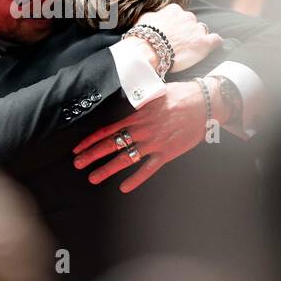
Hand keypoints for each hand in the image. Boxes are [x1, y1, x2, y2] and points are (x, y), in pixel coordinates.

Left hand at [72, 82, 210, 192]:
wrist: (202, 103)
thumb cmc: (178, 95)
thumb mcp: (153, 93)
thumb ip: (137, 101)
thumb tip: (124, 101)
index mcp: (136, 116)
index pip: (107, 130)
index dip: (90, 140)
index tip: (78, 148)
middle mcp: (141, 130)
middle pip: (111, 144)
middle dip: (92, 155)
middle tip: (78, 164)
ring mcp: (153, 143)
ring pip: (125, 158)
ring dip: (108, 169)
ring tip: (93, 178)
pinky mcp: (166, 153)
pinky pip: (148, 169)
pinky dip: (136, 179)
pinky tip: (124, 187)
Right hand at [134, 3, 222, 72]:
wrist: (147, 52)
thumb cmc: (143, 37)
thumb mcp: (145, 19)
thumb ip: (155, 15)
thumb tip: (156, 16)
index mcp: (174, 10)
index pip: (180, 16)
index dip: (177, 27)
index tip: (173, 35)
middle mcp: (187, 16)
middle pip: (192, 23)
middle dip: (187, 33)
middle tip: (179, 44)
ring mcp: (197, 29)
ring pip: (202, 31)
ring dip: (197, 38)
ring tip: (190, 49)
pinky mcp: (204, 43)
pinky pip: (216, 40)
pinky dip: (214, 43)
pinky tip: (211, 47)